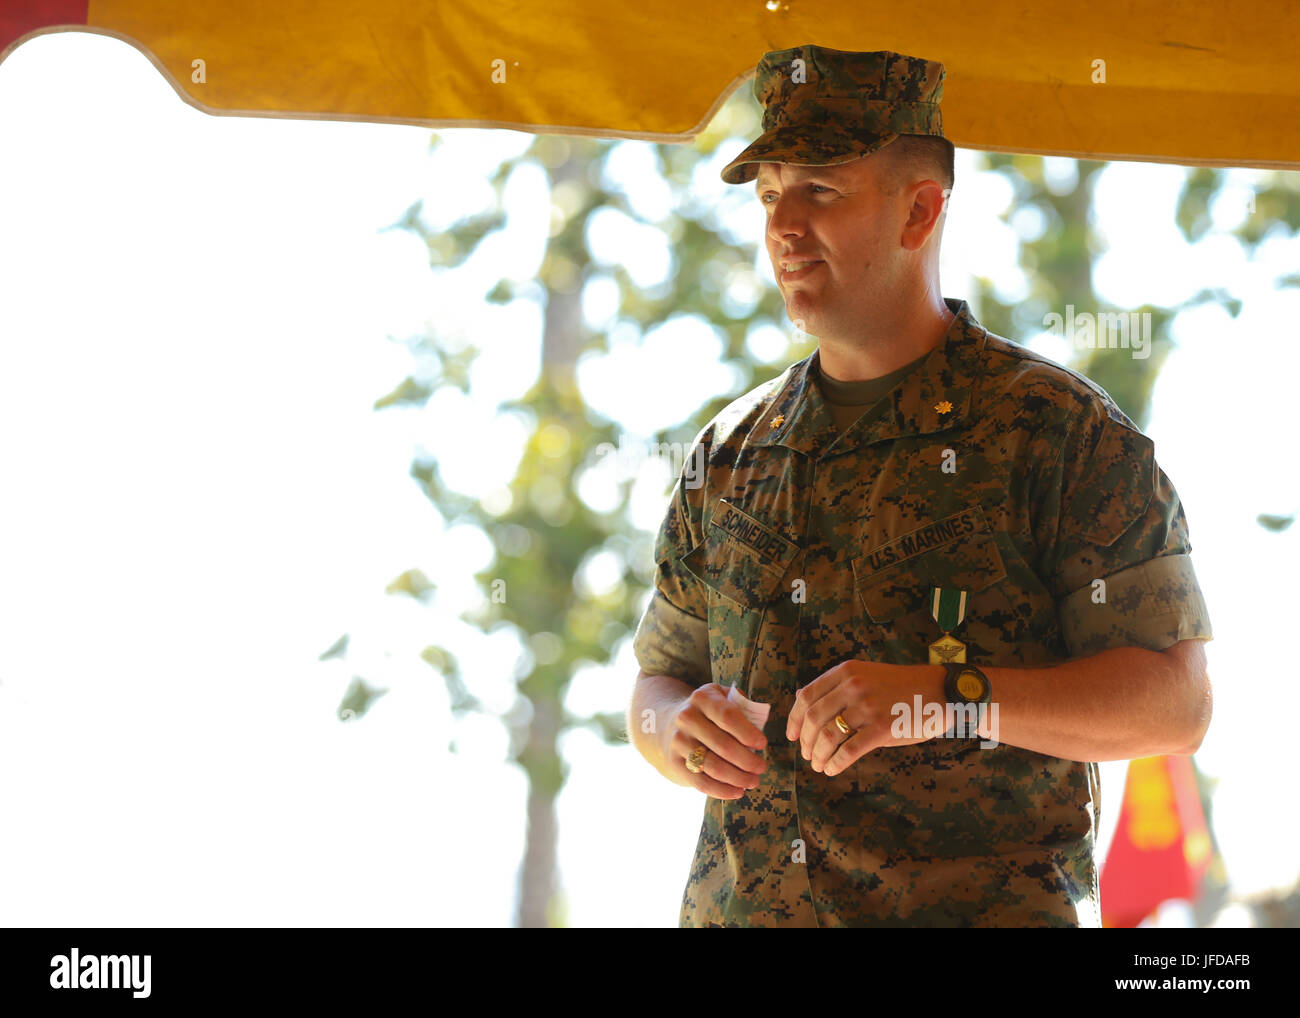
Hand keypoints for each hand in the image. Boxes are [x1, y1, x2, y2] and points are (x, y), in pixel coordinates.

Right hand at [661, 683, 767, 798]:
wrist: (669, 724)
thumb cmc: (708, 713)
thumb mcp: (722, 698)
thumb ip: (743, 706)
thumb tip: (759, 726)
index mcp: (702, 698)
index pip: (727, 716)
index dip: (748, 733)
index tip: (762, 744)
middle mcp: (687, 718)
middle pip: (723, 745)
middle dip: (748, 761)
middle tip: (762, 767)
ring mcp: (679, 742)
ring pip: (713, 766)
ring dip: (738, 778)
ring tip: (753, 781)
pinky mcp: (675, 763)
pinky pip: (701, 782)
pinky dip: (722, 791)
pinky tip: (738, 792)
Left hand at [786, 660, 945, 775]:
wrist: (940, 692)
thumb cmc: (901, 687)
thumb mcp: (866, 674)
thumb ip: (838, 687)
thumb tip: (803, 701)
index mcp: (846, 672)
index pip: (807, 696)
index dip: (794, 719)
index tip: (792, 736)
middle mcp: (853, 687)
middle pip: (814, 718)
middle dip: (806, 741)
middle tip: (807, 755)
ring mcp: (868, 707)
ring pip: (828, 736)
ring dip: (818, 755)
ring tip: (819, 764)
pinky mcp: (882, 729)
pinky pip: (849, 751)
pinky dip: (835, 763)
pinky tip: (832, 769)